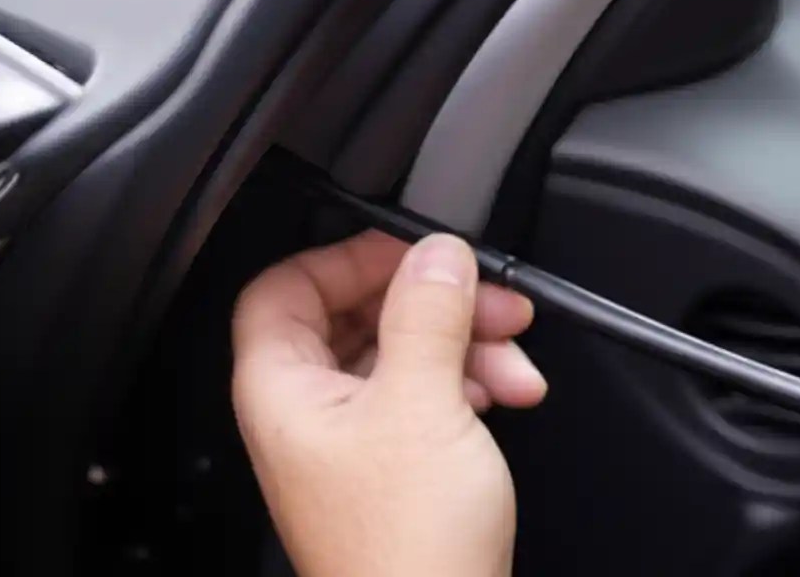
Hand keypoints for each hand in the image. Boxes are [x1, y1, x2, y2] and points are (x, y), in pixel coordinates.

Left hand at [231, 230, 546, 576]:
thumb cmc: (406, 551)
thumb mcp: (422, 406)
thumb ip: (428, 315)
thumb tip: (435, 253)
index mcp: (284, 390)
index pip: (287, 287)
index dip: (347, 257)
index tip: (412, 252)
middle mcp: (309, 411)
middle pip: (359, 316)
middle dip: (433, 301)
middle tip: (486, 297)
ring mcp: (353, 439)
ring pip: (403, 352)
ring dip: (466, 343)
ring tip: (515, 358)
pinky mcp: (396, 464)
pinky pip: (426, 393)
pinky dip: (470, 382)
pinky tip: (508, 392)